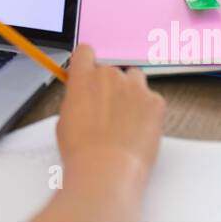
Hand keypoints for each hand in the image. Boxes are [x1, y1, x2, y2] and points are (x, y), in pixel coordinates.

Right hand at [32, 45, 163, 221]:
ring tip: (126, 119)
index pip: (85, 52)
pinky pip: (152, 99)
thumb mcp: (64, 119)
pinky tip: (139, 130)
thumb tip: (82, 96)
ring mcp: (135, 87)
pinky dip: (148, 112)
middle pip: (112, 70)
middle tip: (108, 112)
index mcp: (84, 77)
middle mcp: (110, 75)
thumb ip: (76, 98)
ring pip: (135, 79)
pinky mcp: (155, 102)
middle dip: (111, 87)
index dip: (87, 62)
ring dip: (131, 93)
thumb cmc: (81, 151)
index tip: (90, 73)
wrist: (107, 169)